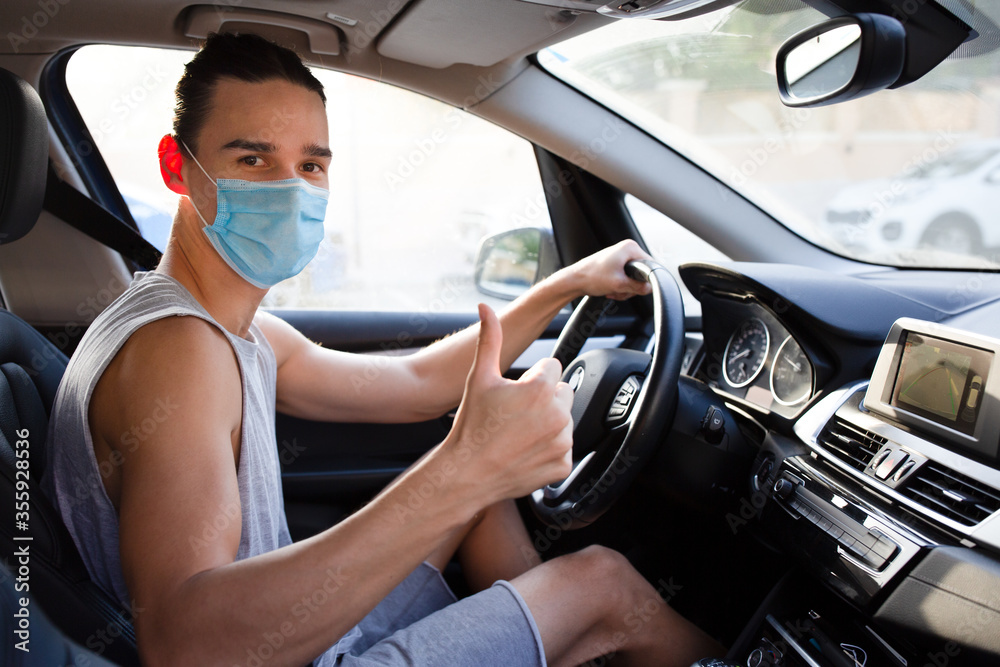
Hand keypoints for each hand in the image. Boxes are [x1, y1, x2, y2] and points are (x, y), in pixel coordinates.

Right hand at [443, 304, 573, 503]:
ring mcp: (562, 441)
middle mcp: (558, 414)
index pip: (551, 367)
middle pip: (561, 392)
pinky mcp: (563, 464)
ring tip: (518, 433)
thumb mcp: (479, 377)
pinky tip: (526, 451)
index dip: (530, 378)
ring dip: (548, 423)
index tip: (513, 394)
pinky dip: (549, 450)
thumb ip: (489, 339)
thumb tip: (485, 308)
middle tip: (515, 414)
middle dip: (543, 399)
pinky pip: (563, 448)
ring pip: (564, 420)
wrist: (467, 473)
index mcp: (541, 388)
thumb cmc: (471, 425)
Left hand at [564, 239, 652, 299]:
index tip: (635, 288)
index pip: (650, 265)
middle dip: (631, 286)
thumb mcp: (619, 284)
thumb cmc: (591, 277)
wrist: (574, 280)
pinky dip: (620, 287)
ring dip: (625, 289)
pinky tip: (611, 290)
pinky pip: (626, 278)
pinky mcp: (616, 264)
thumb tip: (650, 288)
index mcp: (630, 248)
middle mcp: (627, 249)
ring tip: (613, 290)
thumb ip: (638, 287)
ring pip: (633, 278)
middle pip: (642, 274)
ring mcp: (621, 256)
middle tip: (620, 290)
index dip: (645, 280)